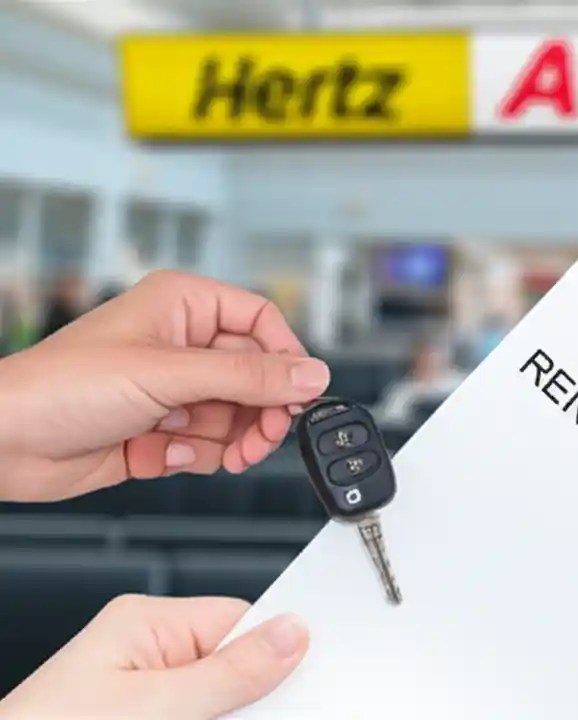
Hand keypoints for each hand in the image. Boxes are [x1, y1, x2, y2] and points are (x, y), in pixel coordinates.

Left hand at [0, 271, 330, 501]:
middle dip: (260, 411)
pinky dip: (195, 456)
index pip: (263, 323)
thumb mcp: (167, 374)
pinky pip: (210, 445)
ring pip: (239, 417)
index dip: (286, 359)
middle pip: (258, 376)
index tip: (300, 394)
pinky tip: (160, 451)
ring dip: (227, 441)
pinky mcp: (164, 431)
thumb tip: (310, 374)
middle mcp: (182, 345)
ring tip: (204, 449)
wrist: (3, 443)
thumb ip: (248, 376)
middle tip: (262, 436)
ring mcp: (173, 390)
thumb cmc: (58, 388)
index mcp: (183, 306)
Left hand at [0, 595, 307, 719]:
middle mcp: (141, 651)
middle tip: (253, 712)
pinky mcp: (139, 715)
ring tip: (203, 719)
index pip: (242, 619)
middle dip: (250, 696)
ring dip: (231, 713)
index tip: (304, 680)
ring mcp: (138, 691)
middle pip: (232, 664)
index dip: (275, 651)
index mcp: (145, 622)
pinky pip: (195, 712)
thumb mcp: (154, 707)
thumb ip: (228, 672)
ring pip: (217, 699)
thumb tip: (292, 632)